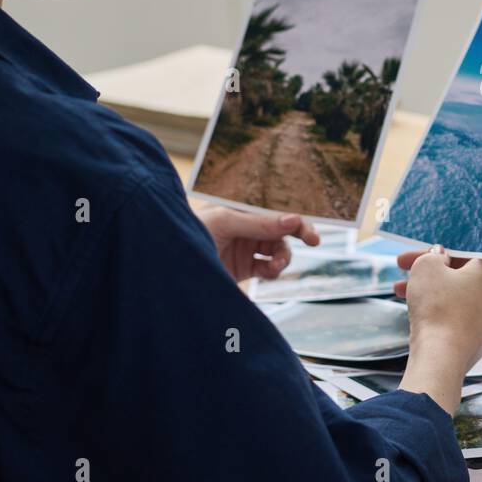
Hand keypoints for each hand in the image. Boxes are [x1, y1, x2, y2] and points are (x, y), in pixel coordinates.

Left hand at [192, 205, 320, 281]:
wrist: (167, 266)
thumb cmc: (188, 232)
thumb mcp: (224, 222)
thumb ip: (259, 223)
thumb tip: (294, 219)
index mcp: (240, 209)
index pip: (274, 211)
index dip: (295, 220)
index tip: (310, 233)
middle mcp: (245, 227)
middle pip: (281, 230)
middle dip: (297, 235)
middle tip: (314, 241)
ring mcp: (244, 249)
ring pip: (278, 250)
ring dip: (283, 257)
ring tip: (276, 265)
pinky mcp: (241, 270)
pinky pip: (267, 269)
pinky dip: (273, 271)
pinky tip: (270, 271)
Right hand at [396, 247, 481, 413]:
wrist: (440, 359)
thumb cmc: (437, 309)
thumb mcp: (426, 267)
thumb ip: (433, 255)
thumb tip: (439, 258)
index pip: (474, 245)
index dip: (446, 244)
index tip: (426, 249)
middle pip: (465, 270)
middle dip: (433, 268)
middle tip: (404, 266)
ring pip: (461, 294)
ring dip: (433, 289)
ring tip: (402, 291)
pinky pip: (463, 316)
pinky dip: (445, 311)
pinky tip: (421, 312)